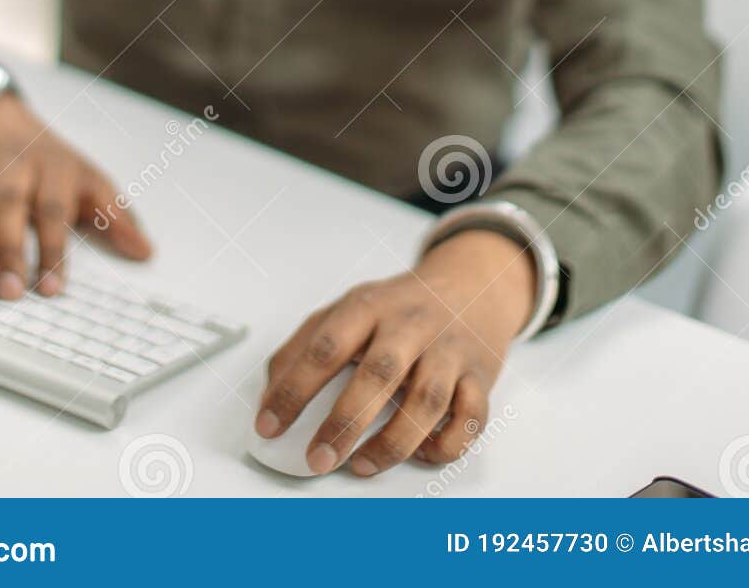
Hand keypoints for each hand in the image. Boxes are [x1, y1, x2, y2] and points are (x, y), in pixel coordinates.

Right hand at [0, 87, 151, 299]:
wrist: (4, 120)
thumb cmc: (53, 165)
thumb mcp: (89, 183)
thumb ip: (115, 217)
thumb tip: (145, 252)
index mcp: (56, 172)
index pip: (58, 213)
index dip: (56, 250)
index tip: (53, 289)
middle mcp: (18, 167)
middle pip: (14, 203)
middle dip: (11, 247)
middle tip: (11, 289)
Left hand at [255, 229, 534, 477]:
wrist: (471, 283)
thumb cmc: (398, 307)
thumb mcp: (348, 309)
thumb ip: (304, 345)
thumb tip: (269, 397)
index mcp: (369, 306)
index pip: (326, 346)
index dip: (294, 389)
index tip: (269, 426)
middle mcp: (410, 325)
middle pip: (379, 373)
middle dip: (345, 422)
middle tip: (318, 458)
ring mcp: (449, 349)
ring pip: (427, 400)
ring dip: (393, 442)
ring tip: (360, 466)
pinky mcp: (480, 376)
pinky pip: (471, 418)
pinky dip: (446, 445)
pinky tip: (420, 454)